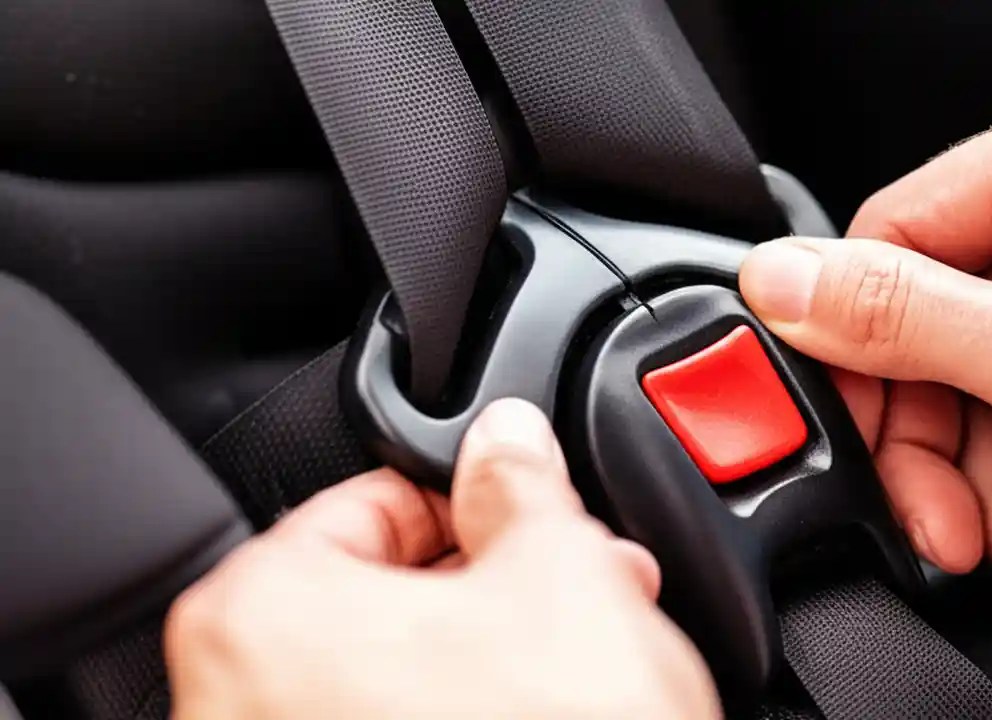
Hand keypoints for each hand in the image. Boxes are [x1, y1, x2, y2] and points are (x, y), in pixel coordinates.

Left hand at [165, 399, 718, 718]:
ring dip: (492, 656)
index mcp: (265, 614)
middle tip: (575, 588)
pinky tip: (541, 717)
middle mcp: (238, 703)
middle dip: (494, 586)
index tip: (520, 518)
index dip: (467, 503)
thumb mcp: (562, 578)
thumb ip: (521, 486)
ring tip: (580, 664)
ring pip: (396, 678)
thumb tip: (507, 442)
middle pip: (384, 598)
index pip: (370, 504)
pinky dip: (463, 718)